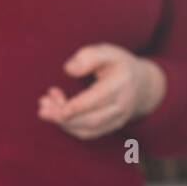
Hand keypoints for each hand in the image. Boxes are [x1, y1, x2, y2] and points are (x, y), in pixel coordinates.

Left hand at [37, 43, 165, 140]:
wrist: (144, 85)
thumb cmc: (118, 65)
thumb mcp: (107, 52)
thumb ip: (88, 57)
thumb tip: (69, 69)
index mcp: (120, 84)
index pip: (96, 99)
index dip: (74, 105)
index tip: (52, 103)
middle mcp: (121, 106)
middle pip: (90, 119)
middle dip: (63, 116)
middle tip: (42, 107)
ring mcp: (117, 120)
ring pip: (87, 129)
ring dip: (62, 122)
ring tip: (44, 107)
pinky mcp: (110, 128)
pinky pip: (87, 133)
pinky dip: (69, 126)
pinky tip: (56, 113)